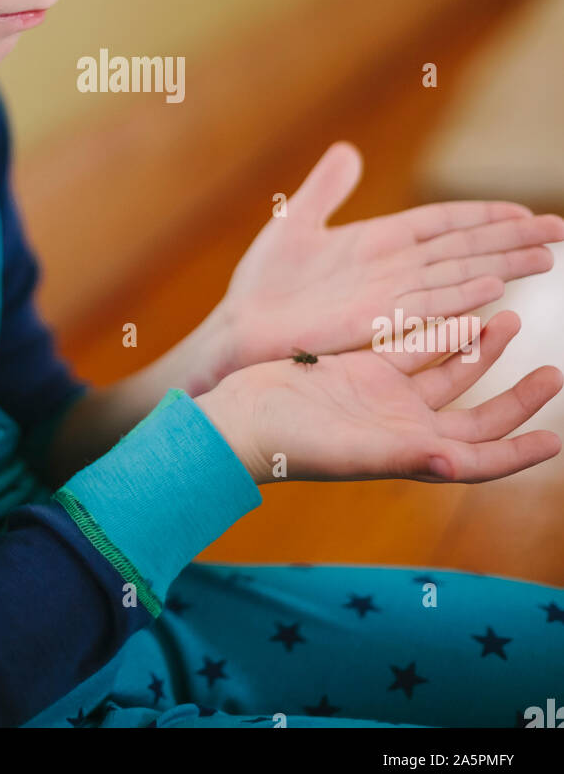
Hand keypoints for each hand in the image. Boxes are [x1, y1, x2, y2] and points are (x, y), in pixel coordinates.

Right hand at [195, 311, 562, 485]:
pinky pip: (414, 346)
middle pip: (476, 417)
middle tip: (554, 372)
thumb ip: (405, 455)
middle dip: (516, 397)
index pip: (480, 459)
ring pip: (448, 373)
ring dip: (481, 351)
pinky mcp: (364, 371)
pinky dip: (440, 330)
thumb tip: (454, 465)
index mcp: (409, 455)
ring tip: (514, 319)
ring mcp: (385, 399)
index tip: (555, 439)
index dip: (519, 452)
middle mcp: (405, 429)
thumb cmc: (291, 445)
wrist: (240, 418)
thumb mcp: (352, 450)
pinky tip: (465, 308)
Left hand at [218, 141, 563, 377]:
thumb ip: (327, 189)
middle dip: (512, 239)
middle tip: (561, 233)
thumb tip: (349, 151)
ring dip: (501, 265)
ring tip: (545, 257)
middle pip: (463, 248)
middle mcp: (392, 270)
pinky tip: (492, 285)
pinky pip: (425, 306)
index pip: (444, 224)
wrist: (238, 332)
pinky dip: (459, 296)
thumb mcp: (296, 223)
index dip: (484, 217)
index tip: (525, 212)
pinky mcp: (372, 321)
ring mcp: (386, 296)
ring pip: (456, 276)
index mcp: (380, 243)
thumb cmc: (264, 289)